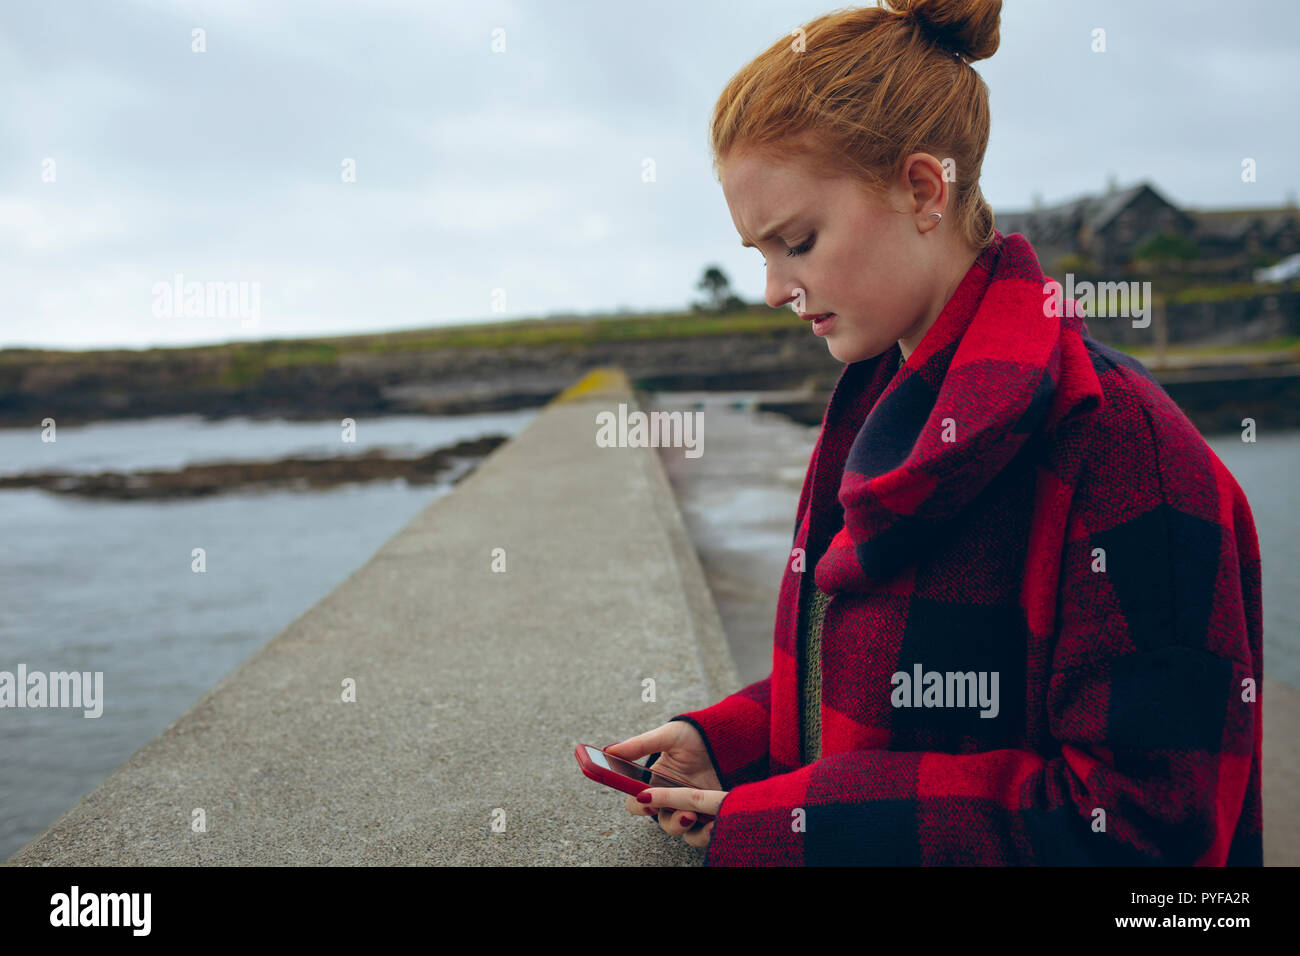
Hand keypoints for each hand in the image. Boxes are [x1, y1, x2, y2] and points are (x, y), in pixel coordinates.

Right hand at [607, 721, 724, 847]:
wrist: (727, 736)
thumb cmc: (694, 735)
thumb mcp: (667, 736)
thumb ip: (640, 744)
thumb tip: (609, 750)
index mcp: (655, 782)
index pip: (637, 802)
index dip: (638, 806)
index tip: (646, 802)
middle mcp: (670, 797)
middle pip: (660, 819)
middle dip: (668, 819)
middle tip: (679, 811)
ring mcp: (690, 806)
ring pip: (680, 829)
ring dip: (683, 826)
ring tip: (692, 814)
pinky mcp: (709, 812)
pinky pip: (703, 832)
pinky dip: (705, 832)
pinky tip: (712, 823)